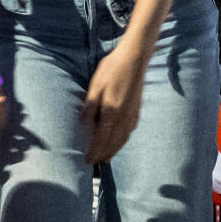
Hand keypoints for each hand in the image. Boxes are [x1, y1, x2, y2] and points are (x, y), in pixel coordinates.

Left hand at [80, 41, 149, 164]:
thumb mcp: (95, 87)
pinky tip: (121, 140)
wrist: (134, 58)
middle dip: (105, 154)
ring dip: (115, 149)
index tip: (88, 161)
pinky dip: (124, 139)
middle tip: (97, 163)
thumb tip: (83, 122)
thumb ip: (90, 106)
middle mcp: (123, 116)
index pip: (102, 138)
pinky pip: (130, 130)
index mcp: (111, 111)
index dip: (95, 151)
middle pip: (114, 142)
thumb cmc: (111, 70)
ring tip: (108, 157)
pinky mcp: (137, 108)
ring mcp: (132, 113)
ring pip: (123, 137)